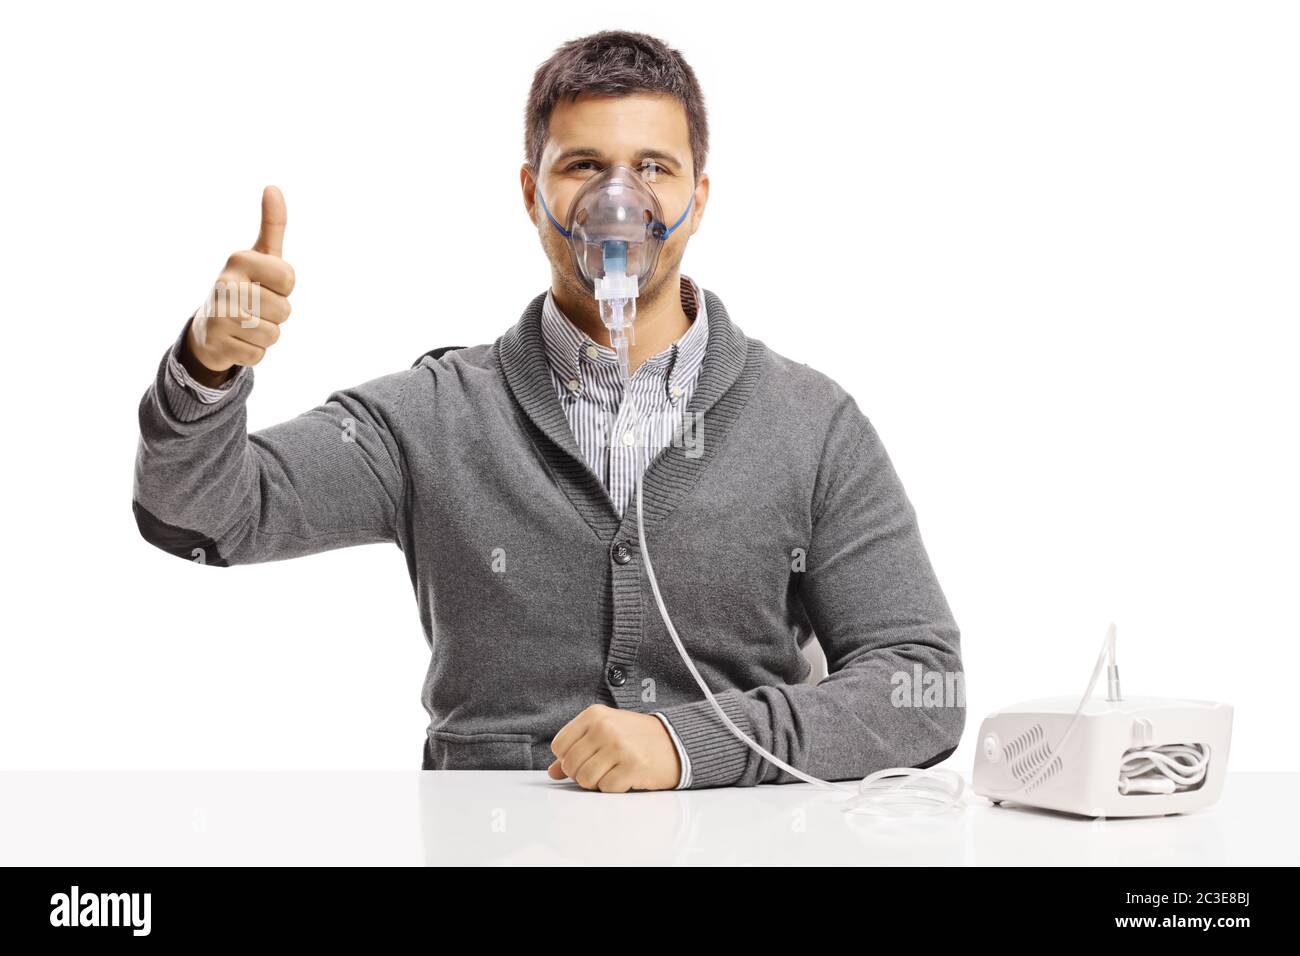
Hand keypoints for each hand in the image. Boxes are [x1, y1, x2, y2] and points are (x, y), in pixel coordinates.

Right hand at [182, 185, 294, 386]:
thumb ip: (273, 225)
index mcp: (239, 259)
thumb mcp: (261, 255)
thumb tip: (273, 187)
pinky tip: (237, 340)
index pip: (288, 280)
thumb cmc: (245, 285)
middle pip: (284, 311)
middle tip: (255, 307)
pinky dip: (253, 352)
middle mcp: (224, 284)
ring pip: (273, 334)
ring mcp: (218, 315)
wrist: (210, 326)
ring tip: (247, 323)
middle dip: (276, 314)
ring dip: (266, 334)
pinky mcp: (217, 344)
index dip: (284, 287)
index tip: (266, 283)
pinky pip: (259, 355)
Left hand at [547, 704, 681, 791]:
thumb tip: (553, 772)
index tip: (584, 758)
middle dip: (581, 773)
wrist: (675, 742)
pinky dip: (613, 787)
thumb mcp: (605, 732)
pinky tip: (625, 776)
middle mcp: (604, 727)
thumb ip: (577, 748)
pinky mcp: (632, 766)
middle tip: (601, 768)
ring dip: (597, 782)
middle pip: (571, 765)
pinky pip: (605, 788)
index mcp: (594, 715)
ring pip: (585, 779)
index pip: (559, 745)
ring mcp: (619, 746)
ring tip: (613, 771)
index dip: (568, 758)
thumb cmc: (636, 737)